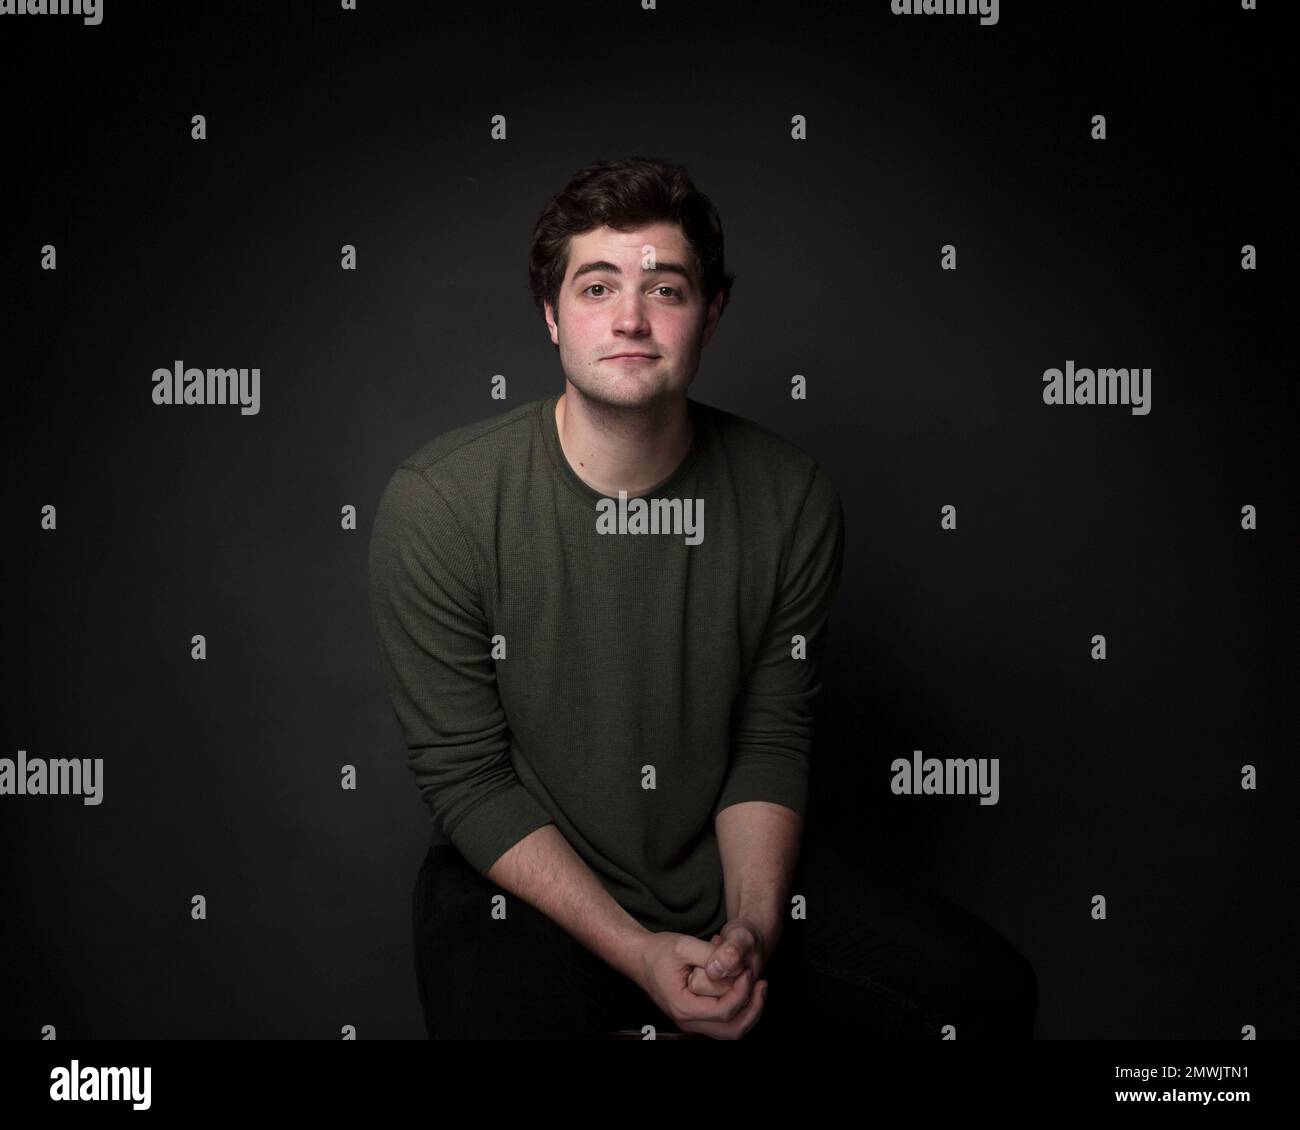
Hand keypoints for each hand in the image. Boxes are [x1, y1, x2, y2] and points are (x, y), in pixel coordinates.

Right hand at [636, 931, 767, 1039]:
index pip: (724, 1010)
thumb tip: (734, 964)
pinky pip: (723, 1023)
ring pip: (730, 1031)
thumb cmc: (659, 951)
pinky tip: (743, 988)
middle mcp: (687, 1021)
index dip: (742, 992)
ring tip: (757, 987)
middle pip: (732, 1030)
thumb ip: (710, 954)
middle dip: (753, 1008)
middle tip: (761, 984)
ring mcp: (691, 1022)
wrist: (640, 958)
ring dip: (748, 1011)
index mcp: (683, 1007)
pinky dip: (737, 1009)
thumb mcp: (684, 945)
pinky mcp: (696, 1017)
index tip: (748, 971)